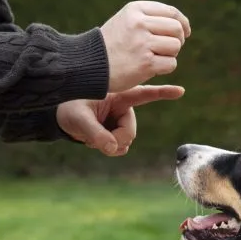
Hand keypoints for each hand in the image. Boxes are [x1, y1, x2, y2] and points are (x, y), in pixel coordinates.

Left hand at [57, 85, 184, 155]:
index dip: (162, 92)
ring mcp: (120, 120)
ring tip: (92, 138)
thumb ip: (94, 133)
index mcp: (118, 95)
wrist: (59, 116)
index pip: (144, 93)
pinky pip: (120, 146)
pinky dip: (109, 148)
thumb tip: (111, 149)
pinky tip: (96, 142)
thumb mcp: (77, 118)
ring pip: (125, 141)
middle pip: (130, 131)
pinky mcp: (115, 131)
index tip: (181, 90)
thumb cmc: (67, 108)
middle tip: (97, 142)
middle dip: (115, 140)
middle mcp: (122, 107)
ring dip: (110, 145)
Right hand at [100, 1, 191, 92]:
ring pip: (175, 47)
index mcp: (135, 9)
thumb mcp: (126, 21)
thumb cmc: (111, 45)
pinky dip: (165, 68)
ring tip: (154, 58)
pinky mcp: (145, 63)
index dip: (183, 23)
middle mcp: (139, 24)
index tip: (185, 32)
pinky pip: (171, 64)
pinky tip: (151, 68)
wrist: (90, 65)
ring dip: (170, 55)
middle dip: (178, 40)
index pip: (171, 12)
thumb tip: (182, 25)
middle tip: (168, 49)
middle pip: (176, 29)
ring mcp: (142, 43)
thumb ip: (149, 18)